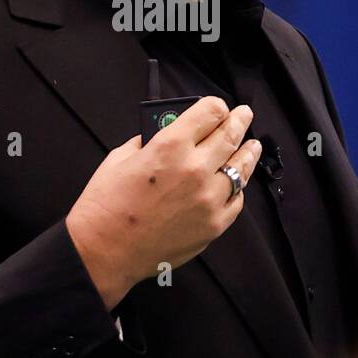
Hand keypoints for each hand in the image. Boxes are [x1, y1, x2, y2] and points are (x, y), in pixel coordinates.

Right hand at [65, 97, 262, 309]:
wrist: (104, 251)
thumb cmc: (106, 206)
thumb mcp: (120, 157)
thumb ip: (148, 140)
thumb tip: (164, 134)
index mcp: (170, 145)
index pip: (209, 112)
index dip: (216, 106)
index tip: (219, 108)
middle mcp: (194, 168)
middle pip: (230, 135)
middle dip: (239, 121)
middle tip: (244, 115)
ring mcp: (208, 198)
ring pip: (241, 167)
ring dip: (248, 152)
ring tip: (252, 146)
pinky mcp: (213, 225)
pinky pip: (236, 200)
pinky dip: (237, 188)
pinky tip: (236, 183)